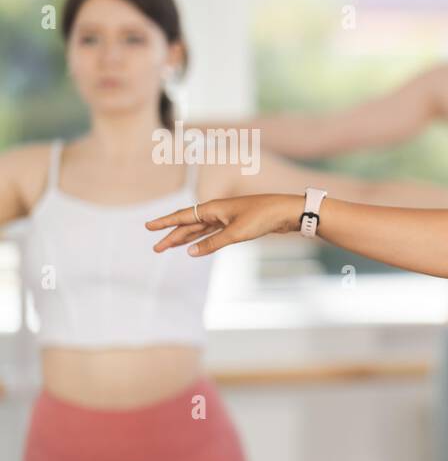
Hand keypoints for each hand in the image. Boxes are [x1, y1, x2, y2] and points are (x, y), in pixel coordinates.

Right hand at [145, 193, 301, 256]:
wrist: (286, 212)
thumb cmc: (263, 217)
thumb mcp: (236, 233)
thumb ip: (213, 243)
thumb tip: (190, 251)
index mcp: (213, 208)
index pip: (182, 216)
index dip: (164, 222)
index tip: (148, 227)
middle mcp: (216, 211)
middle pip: (188, 224)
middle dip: (171, 236)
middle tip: (155, 248)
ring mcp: (226, 218)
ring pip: (199, 229)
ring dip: (184, 238)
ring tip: (168, 247)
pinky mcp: (235, 225)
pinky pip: (212, 233)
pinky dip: (201, 240)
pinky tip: (194, 246)